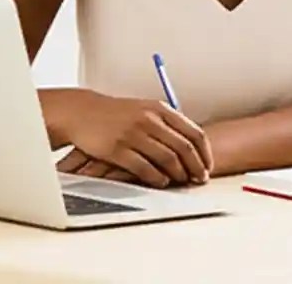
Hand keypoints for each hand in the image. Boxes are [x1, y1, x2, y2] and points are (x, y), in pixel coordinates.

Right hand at [54, 89, 212, 187]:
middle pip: (184, 147)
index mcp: (160, 109)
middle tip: (200, 179)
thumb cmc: (116, 114)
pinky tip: (162, 182)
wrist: (82, 112)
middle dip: (196, 167)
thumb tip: (191, 143)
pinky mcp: (117, 149)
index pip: (194, 132)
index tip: (208, 166)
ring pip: (167, 158)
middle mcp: (150, 120)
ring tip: (183, 182)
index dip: (205, 153)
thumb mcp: (145, 109)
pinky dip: (157, 177)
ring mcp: (134, 134)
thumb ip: (166, 123)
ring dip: (179, 174)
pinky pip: (144, 167)